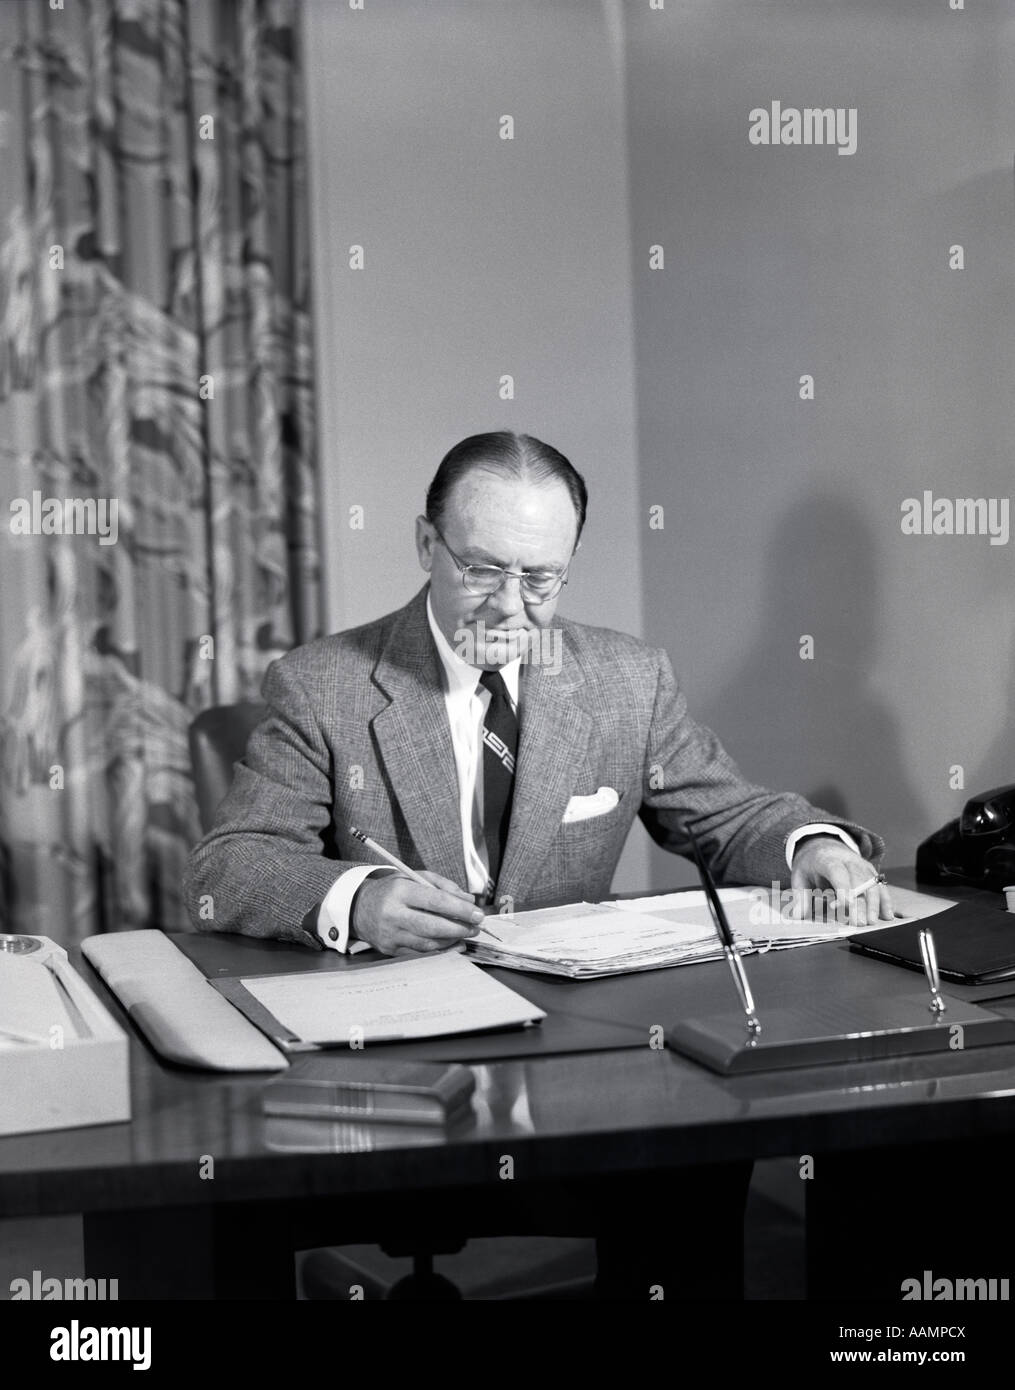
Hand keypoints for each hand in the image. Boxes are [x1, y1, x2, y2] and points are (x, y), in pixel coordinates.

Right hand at [350, 870, 485, 956]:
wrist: (359, 907)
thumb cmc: (392, 890)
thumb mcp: (413, 877)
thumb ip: (442, 885)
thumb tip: (468, 900)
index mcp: (400, 891)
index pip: (435, 901)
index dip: (460, 909)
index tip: (477, 914)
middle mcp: (393, 914)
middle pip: (433, 926)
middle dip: (459, 928)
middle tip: (476, 927)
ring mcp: (390, 934)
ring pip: (428, 943)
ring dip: (452, 940)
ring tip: (466, 934)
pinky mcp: (390, 949)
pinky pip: (420, 953)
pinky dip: (440, 950)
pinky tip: (452, 944)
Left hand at [790, 836, 893, 926]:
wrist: (822, 845)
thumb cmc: (810, 866)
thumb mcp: (799, 877)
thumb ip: (800, 897)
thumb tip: (797, 916)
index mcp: (826, 859)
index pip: (836, 871)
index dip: (843, 887)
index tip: (847, 904)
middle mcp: (847, 860)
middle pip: (857, 880)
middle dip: (860, 902)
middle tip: (861, 923)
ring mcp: (861, 864)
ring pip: (872, 883)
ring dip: (874, 903)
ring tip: (873, 922)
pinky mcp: (870, 871)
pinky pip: (879, 885)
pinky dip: (885, 900)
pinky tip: (887, 915)